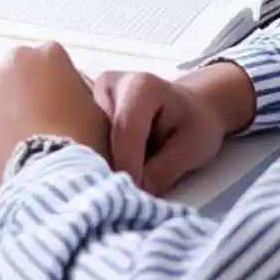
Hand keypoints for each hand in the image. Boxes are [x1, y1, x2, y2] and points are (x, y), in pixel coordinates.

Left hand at [0, 42, 110, 183]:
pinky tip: (1, 143)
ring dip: (3, 106)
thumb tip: (68, 92)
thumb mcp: (96, 109)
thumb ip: (79, 90)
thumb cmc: (79, 141)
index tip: (57, 105)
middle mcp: (15, 58)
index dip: (55, 86)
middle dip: (25, 90)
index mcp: (50, 54)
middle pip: (19, 71)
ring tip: (17, 136)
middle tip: (35, 121)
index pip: (50, 62)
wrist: (50, 171)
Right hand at [93, 63, 254, 194]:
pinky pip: (85, 141)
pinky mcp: (85, 109)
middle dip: (110, 168)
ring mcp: (93, 96)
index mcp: (140, 86)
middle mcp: (108, 84)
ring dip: (102, 166)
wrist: (189, 108)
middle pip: (98, 135)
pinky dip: (98, 160)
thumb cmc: (195, 124)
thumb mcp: (194, 147)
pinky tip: (111, 173)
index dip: (129, 167)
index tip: (137, 195)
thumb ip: (164, 170)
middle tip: (127, 195)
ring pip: (88, 140)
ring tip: (120, 184)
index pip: (125, 132)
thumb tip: (135, 191)